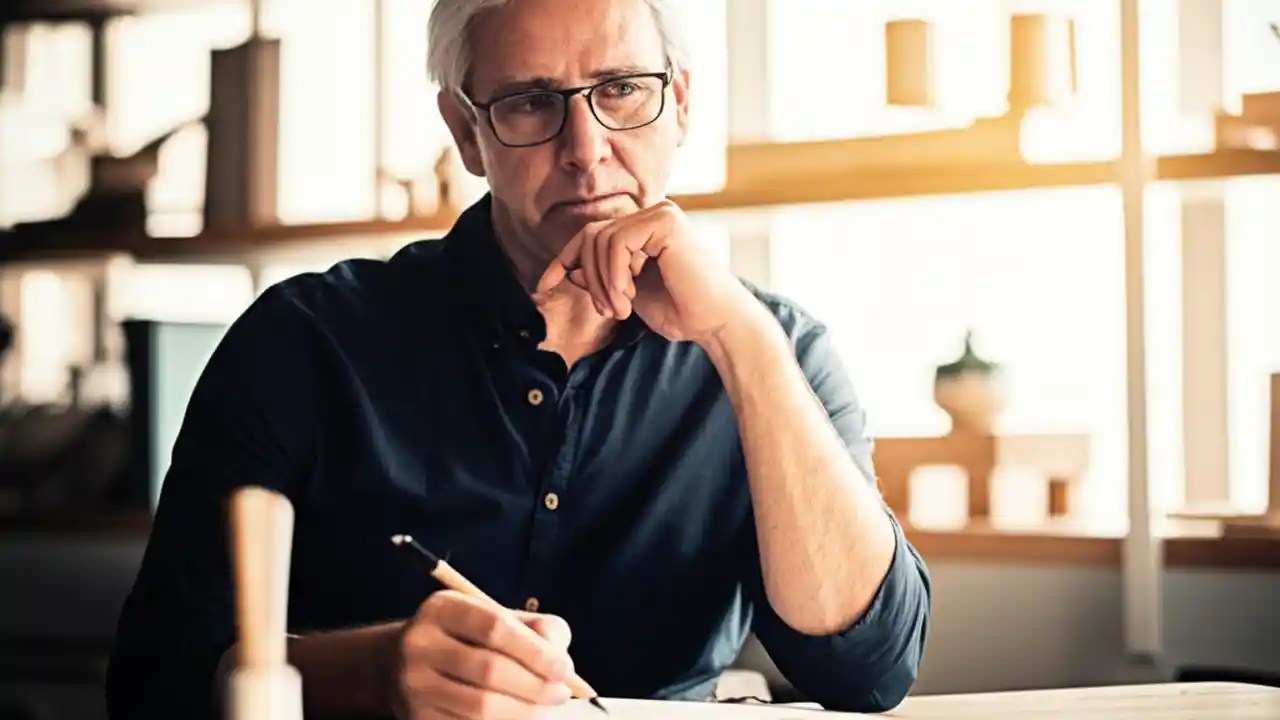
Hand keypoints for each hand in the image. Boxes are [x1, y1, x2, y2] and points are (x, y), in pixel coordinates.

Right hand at [391, 590, 575, 719]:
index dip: (536, 651)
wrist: (403, 664)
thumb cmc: (470, 639)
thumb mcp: (498, 619)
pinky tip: (520, 718)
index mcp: (443, 608)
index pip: (495, 628)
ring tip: (547, 710)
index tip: (566, 669)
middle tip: (562, 694)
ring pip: (480, 707)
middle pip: (489, 669)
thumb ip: (537, 629)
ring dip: (524, 712)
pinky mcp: (417, 717)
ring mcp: (414, 684)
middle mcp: (420, 644)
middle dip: (535, 686)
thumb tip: (559, 658)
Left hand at [535, 200, 758, 343]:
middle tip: (606, 310)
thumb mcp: (627, 296)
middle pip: (591, 236)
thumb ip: (599, 279)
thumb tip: (569, 269)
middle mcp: (652, 215)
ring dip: (602, 282)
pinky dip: (614, 275)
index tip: (542, 287)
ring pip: (601, 240)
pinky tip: (629, 297)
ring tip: (621, 309)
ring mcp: (660, 214)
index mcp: (644, 230)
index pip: (591, 236)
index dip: (563, 260)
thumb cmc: (681, 312)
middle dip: (588, 277)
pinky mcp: (665, 221)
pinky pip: (618, 242)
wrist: (716, 323)